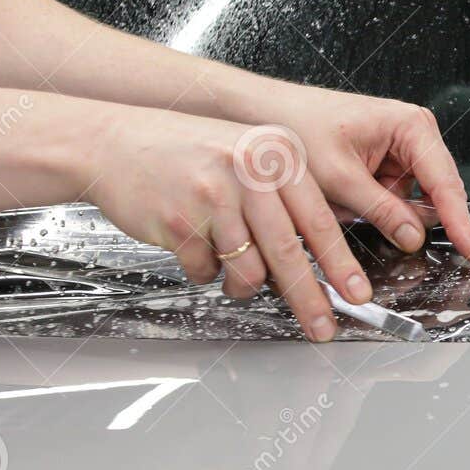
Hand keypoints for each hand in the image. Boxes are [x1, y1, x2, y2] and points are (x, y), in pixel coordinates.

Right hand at [85, 105, 384, 340]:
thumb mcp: (247, 158)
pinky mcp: (180, 220)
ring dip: (242, 283)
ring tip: (230, 270)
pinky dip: (204, 270)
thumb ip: (284, 200)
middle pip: (289, 253)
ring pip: (249, 269)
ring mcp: (213, 194)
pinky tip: (194, 245)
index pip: (319, 221)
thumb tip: (320, 261)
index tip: (357, 294)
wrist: (112, 143)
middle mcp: (248, 169)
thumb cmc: (185, 155)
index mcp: (276, 152)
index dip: (340, 265)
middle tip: (323, 327)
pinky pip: (207, 271)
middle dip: (309, 299)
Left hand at [228, 89, 469, 264]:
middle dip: (413, 218)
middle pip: (437, 193)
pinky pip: (396, 199)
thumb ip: (380, 210)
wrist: (268, 114)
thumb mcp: (338, 177)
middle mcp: (414, 135)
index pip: (446, 184)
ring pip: (415, 201)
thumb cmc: (298, 127)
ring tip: (348, 200)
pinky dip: (376, 209)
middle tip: (391, 235)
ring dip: (387, 214)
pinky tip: (351, 200)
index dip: (459, 222)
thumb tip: (413, 238)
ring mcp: (404, 150)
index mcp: (411, 126)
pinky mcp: (390, 164)